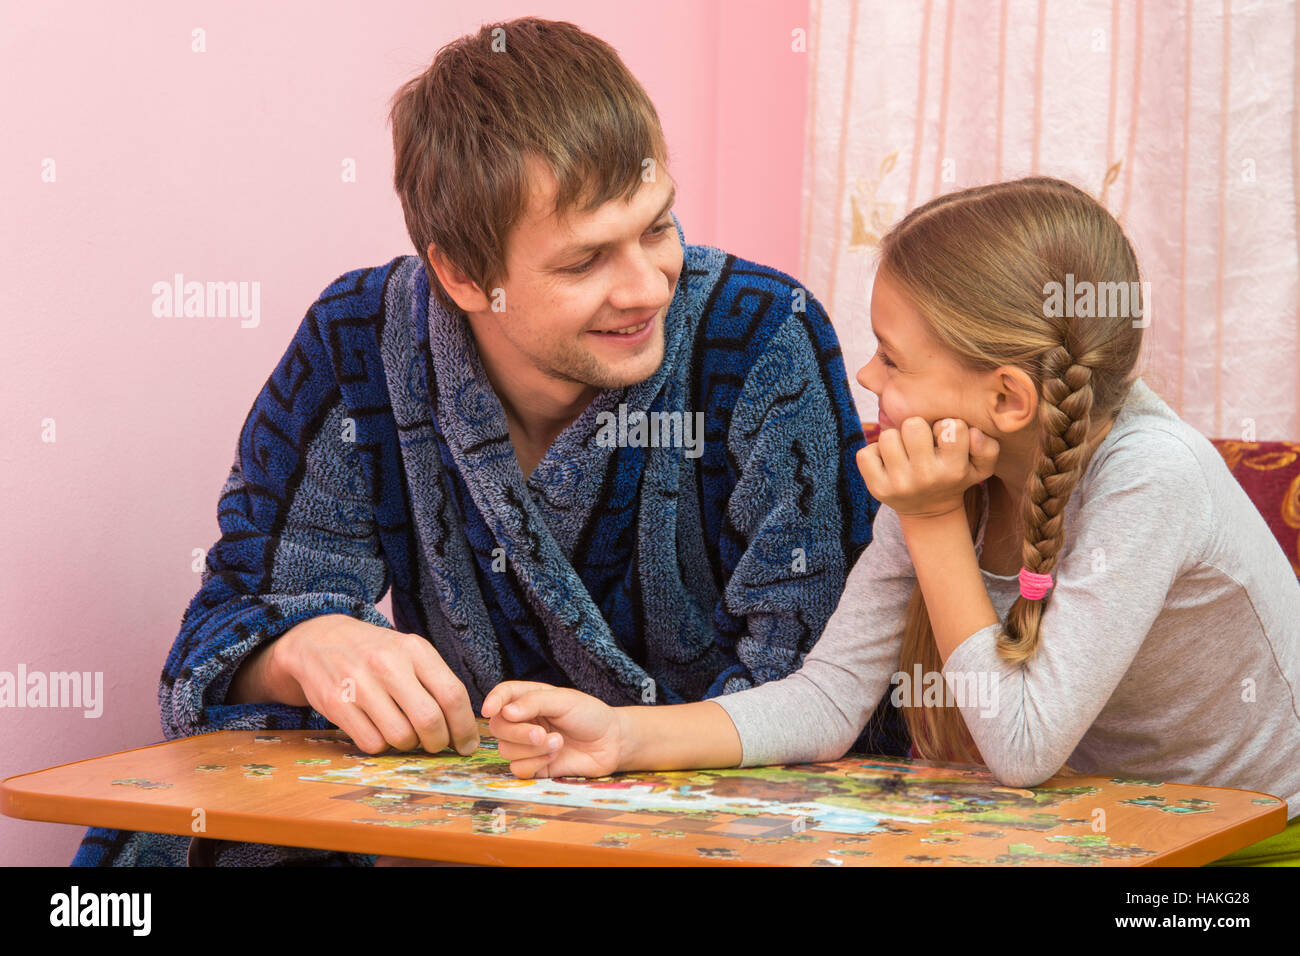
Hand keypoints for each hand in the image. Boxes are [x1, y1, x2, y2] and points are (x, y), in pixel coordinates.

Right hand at [272, 614, 479, 755]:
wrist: (320, 639)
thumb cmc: (376, 652)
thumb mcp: (409, 652)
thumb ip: (436, 682)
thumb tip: (464, 726)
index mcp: (415, 649)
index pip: (452, 695)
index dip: (464, 727)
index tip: (467, 744)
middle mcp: (388, 664)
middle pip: (429, 720)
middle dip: (439, 742)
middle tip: (437, 745)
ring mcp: (360, 684)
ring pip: (401, 736)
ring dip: (409, 745)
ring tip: (405, 734)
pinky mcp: (337, 703)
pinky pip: (372, 743)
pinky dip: (382, 746)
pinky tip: (380, 731)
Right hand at [481, 681, 622, 778]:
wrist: (611, 743)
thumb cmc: (590, 715)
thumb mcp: (564, 700)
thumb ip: (534, 702)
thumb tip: (505, 712)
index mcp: (529, 699)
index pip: (502, 695)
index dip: (493, 700)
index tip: (490, 709)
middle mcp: (523, 721)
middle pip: (498, 727)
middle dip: (518, 732)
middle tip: (542, 733)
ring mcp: (527, 745)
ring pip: (506, 750)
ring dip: (532, 749)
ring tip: (558, 742)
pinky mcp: (534, 766)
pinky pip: (518, 769)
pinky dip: (535, 764)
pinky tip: (555, 757)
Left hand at [857, 416, 998, 517]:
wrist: (929, 512)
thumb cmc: (954, 477)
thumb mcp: (980, 467)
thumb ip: (987, 447)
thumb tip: (973, 432)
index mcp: (954, 469)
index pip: (951, 426)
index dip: (945, 426)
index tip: (944, 440)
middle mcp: (926, 477)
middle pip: (912, 425)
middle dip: (916, 428)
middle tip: (920, 443)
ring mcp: (899, 484)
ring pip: (887, 436)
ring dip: (895, 440)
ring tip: (905, 453)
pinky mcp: (877, 488)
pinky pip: (865, 453)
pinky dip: (874, 454)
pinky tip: (888, 463)